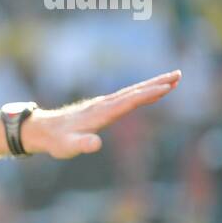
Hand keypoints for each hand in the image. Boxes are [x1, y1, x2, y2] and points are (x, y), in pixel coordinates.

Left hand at [21, 70, 180, 158]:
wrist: (43, 130)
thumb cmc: (57, 142)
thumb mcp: (68, 147)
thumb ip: (81, 145)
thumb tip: (95, 144)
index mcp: (101, 113)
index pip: (128, 101)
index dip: (147, 95)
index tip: (167, 87)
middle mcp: (104, 104)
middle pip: (134, 91)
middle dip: (157, 83)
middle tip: (179, 75)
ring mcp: (104, 104)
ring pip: (132, 92)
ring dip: (153, 85)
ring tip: (173, 79)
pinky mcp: (103, 107)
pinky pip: (127, 96)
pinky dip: (142, 91)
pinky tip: (150, 91)